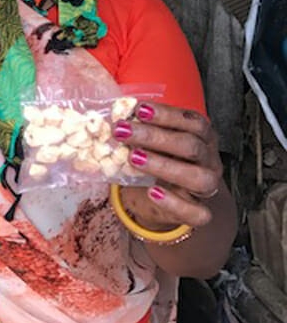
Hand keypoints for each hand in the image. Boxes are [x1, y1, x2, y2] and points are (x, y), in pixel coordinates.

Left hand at [113, 101, 222, 230]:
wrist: (167, 199)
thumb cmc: (159, 160)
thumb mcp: (152, 143)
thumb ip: (140, 131)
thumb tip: (112, 119)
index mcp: (202, 138)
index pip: (193, 122)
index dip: (167, 115)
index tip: (138, 110)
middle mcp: (209, 161)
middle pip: (191, 147)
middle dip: (155, 137)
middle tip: (122, 131)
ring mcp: (207, 188)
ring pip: (199, 178)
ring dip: (164, 166)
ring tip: (133, 158)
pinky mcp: (199, 213)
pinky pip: (197, 213)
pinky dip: (174, 203)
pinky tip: (152, 192)